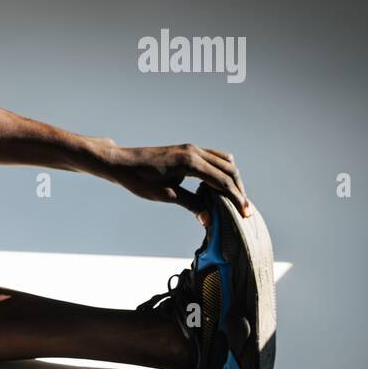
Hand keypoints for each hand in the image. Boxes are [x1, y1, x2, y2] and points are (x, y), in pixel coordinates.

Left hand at [104, 142, 251, 218]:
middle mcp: (195, 152)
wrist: (121, 163)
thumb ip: (190, 204)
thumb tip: (209, 219)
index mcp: (190, 162)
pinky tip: (220, 186)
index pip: (223, 181)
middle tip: (245, 209)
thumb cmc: (139, 180)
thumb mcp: (165, 195)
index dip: (236, 198)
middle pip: (229, 169)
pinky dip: (222, 171)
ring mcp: (191, 149)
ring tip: (235, 198)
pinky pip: (213, 159)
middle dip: (239, 189)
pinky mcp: (187, 151)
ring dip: (232, 179)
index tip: (246, 213)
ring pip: (224, 161)